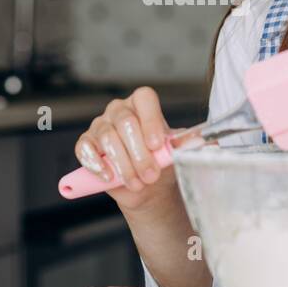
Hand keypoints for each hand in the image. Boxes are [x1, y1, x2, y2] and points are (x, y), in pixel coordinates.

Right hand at [74, 87, 174, 208]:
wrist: (146, 188)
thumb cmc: (160, 165)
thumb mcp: (174, 154)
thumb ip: (184, 145)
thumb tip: (202, 140)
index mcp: (142, 105)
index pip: (145, 98)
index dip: (150, 121)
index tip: (157, 146)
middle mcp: (119, 110)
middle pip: (126, 122)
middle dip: (139, 154)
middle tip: (150, 175)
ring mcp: (100, 125)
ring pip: (107, 138)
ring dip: (123, 165)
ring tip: (136, 182)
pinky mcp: (86, 143)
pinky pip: (85, 149)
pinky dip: (97, 164)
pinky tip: (109, 176)